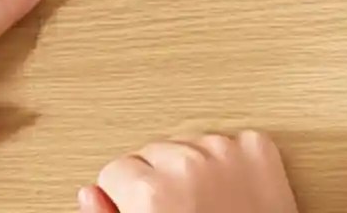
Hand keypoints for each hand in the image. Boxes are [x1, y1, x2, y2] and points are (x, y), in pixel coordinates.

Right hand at [78, 131, 300, 212]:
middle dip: (159, 179)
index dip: (127, 197)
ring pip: (187, 145)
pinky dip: (232, 163)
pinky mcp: (258, 150)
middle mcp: (185, 164)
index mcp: (150, 191)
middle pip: (149, 153)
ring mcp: (225, 153)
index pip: (114, 171)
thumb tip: (89, 194)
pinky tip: (233, 190)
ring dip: (193, 169)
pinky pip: (232, 141)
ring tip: (208, 204)